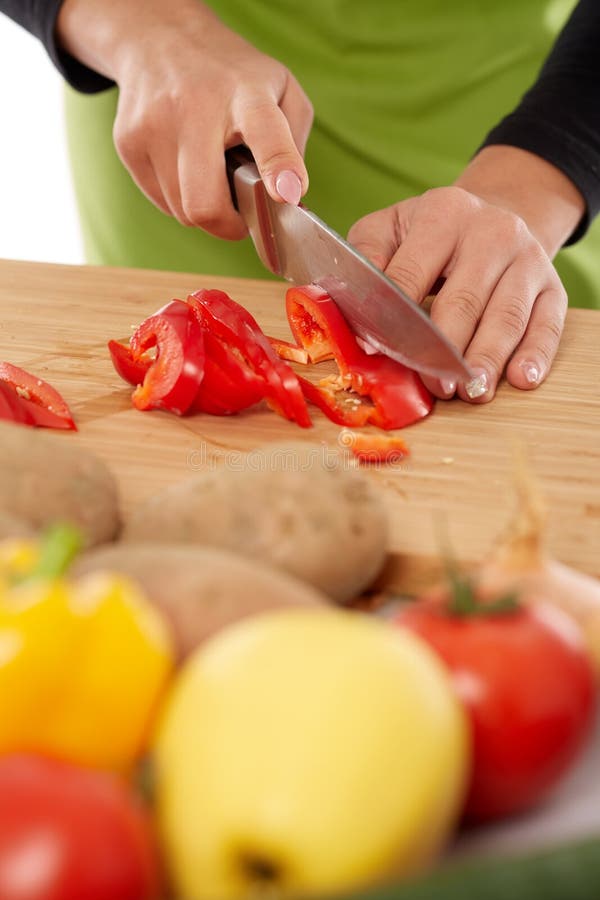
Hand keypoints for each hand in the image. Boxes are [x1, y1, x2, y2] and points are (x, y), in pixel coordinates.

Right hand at [57, 0, 312, 238]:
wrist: (161, 39)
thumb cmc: (233, 78)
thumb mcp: (282, 90)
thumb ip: (294, 144)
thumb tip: (288, 198)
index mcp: (247, 95)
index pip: (266, 134)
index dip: (278, 167)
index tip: (286, 193)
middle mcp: (196, 107)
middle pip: (205, 202)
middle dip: (227, 225)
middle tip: (240, 216)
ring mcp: (154, 126)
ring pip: (182, 211)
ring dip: (203, 208)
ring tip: (211, 173)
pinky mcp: (128, 142)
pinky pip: (161, 201)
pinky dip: (179, 197)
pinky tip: (186, 165)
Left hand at [348, 147, 584, 401]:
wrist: (493, 216)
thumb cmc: (428, 236)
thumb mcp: (388, 230)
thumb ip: (364, 260)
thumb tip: (338, 301)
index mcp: (442, 213)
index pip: (411, 273)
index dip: (394, 319)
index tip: (382, 353)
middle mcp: (491, 231)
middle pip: (464, 300)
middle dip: (446, 349)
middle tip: (436, 387)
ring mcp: (527, 258)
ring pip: (506, 316)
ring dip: (489, 359)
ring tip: (472, 392)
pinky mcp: (552, 285)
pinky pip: (548, 323)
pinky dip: (535, 354)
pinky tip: (521, 379)